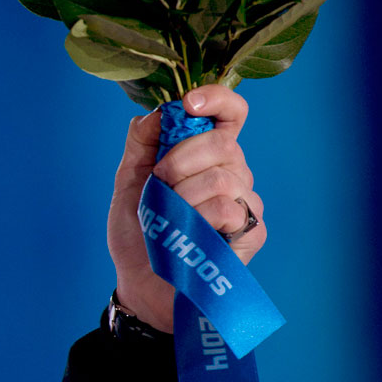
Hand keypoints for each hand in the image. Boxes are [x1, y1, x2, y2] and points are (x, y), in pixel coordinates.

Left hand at [106, 85, 267, 331]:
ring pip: (225, 179)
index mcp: (207, 154)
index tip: (188, 104)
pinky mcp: (251, 234)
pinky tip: (188, 234)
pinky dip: (198, 219)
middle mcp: (234, 174)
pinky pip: (230, 211)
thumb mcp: (129, 180)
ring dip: (183, 196)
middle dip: (180, 160)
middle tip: (158, 185)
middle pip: (224, 144)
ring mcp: (246, 204)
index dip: (217, 99)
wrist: (139, 283)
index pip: (231, 114)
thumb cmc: (139, 232)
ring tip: (168, 216)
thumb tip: (158, 112)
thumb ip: (141, 142)